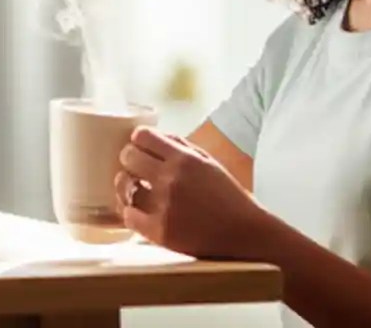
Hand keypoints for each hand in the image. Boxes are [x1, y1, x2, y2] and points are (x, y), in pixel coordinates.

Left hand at [114, 125, 267, 257]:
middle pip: (128, 157)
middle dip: (129, 160)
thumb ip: (181, 147)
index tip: (140, 147)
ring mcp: (164, 206)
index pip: (143, 136)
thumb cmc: (228, 196)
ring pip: (124, 186)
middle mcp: (171, 179)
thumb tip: (154, 136)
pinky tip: (140, 212)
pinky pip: (128, 215)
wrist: (245, 233)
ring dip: (126, 186)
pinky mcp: (159, 231)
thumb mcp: (209, 163)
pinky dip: (131, 213)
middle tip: (135, 169)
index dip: (138, 140)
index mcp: (185, 159)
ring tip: (135, 190)